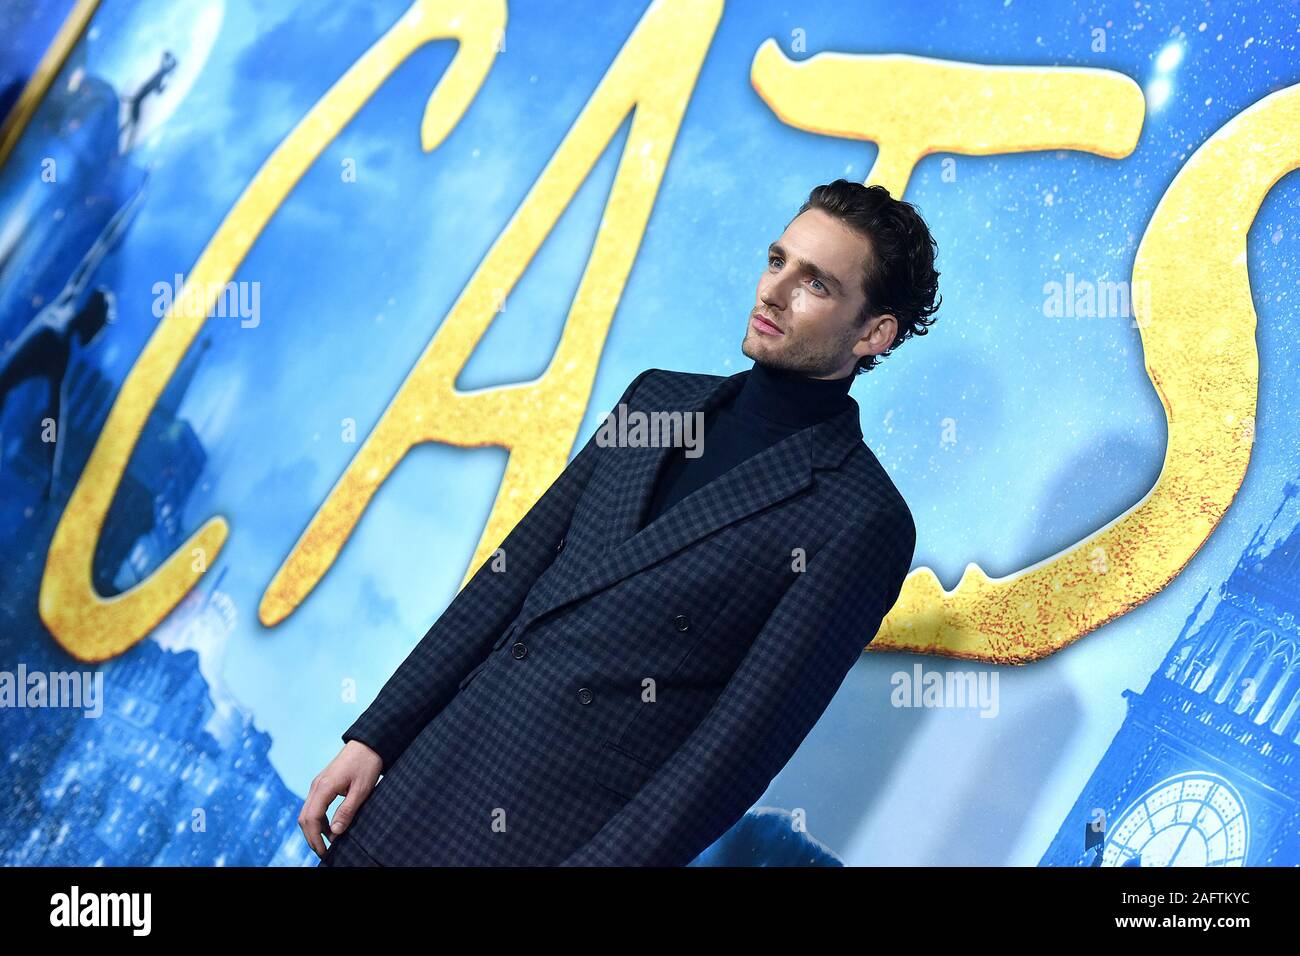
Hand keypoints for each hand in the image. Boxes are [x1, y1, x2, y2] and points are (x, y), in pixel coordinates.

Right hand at [299, 740, 382, 858]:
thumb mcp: (362, 790)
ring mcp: (318, 784)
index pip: (311, 819)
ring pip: (307, 812)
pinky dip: (318, 820)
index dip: (315, 839)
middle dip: (311, 838)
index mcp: (324, 787)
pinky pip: (314, 806)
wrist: (368, 743)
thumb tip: (334, 833)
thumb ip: (347, 811)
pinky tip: (330, 828)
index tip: (324, 853)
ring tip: (328, 843)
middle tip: (324, 853)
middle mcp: (316, 785)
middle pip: (304, 818)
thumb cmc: (367, 764)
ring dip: (314, 830)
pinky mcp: (322, 784)